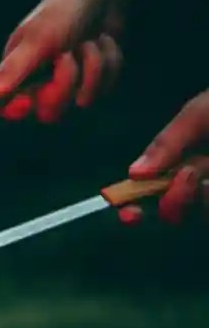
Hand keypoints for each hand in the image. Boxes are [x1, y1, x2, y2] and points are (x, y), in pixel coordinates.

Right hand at [0, 0, 138, 122]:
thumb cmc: (64, 10)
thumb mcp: (36, 41)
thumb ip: (10, 72)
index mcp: (16, 73)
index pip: (6, 109)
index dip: (18, 109)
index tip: (29, 96)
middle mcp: (40, 82)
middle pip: (49, 112)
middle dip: (66, 80)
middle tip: (68, 53)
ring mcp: (68, 84)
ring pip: (83, 101)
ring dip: (93, 66)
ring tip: (88, 41)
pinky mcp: (93, 81)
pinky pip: (105, 88)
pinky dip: (109, 62)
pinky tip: (102, 43)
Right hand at [119, 91, 208, 225]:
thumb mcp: (200, 113)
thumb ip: (168, 142)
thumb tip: (133, 173)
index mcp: (188, 164)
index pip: (153, 193)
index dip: (135, 206)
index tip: (127, 213)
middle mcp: (205, 182)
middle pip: (178, 213)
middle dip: (174, 204)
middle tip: (185, 178)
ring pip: (203, 214)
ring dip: (200, 201)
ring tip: (205, 173)